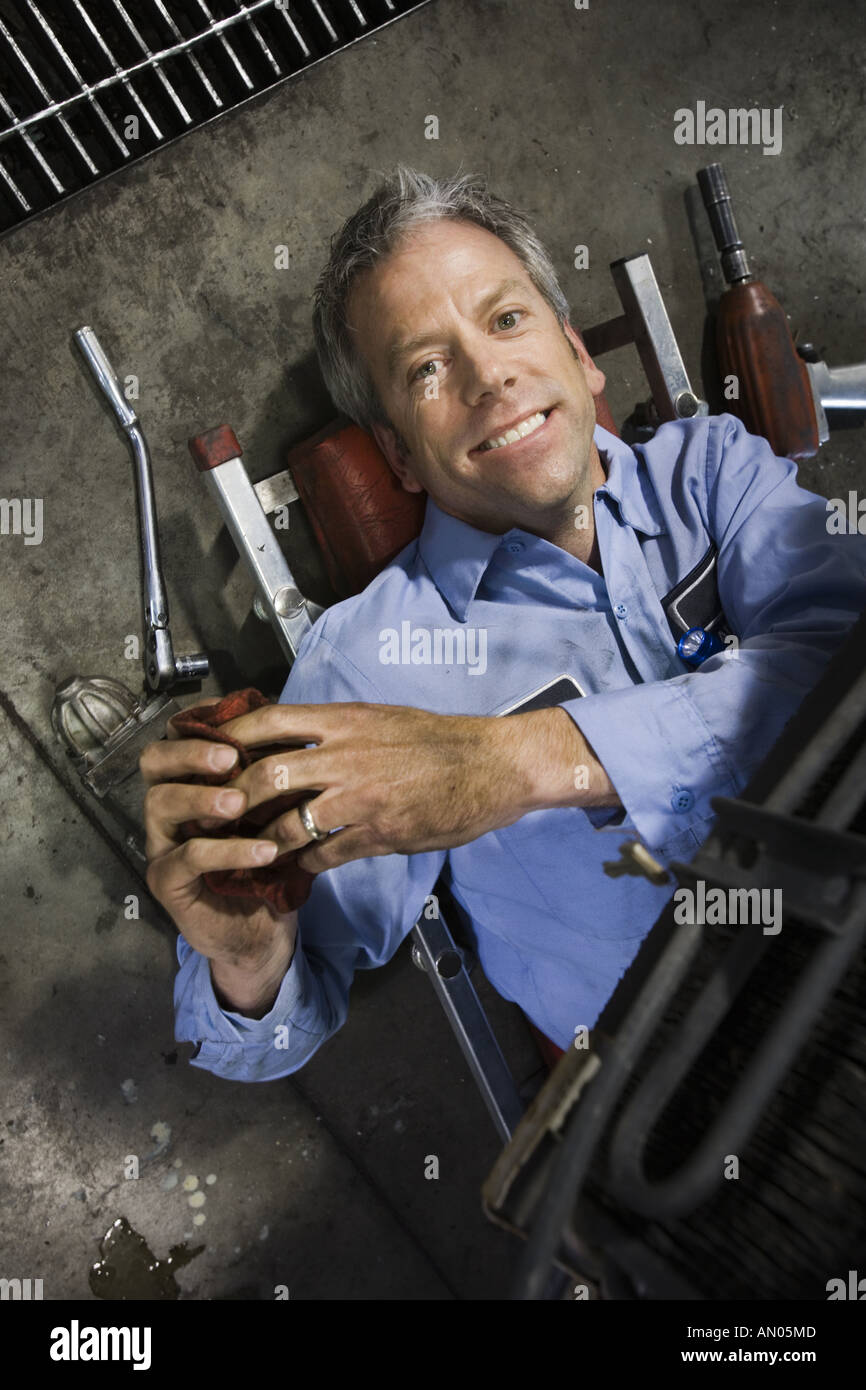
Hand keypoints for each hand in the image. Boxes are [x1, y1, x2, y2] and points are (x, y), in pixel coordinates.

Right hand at [139, 701, 297, 1009]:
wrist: (264, 929)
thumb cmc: (267, 862)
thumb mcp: (274, 812)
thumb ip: (270, 776)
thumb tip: (292, 733)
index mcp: (189, 781)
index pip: (176, 737)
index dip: (198, 724)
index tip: (235, 716)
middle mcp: (167, 807)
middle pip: (153, 761)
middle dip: (189, 752)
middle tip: (230, 759)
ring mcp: (161, 843)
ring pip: (160, 803)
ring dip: (201, 797)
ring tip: (239, 804)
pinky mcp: (166, 881)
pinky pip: (187, 857)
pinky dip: (227, 850)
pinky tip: (263, 852)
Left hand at [211, 700, 617, 871]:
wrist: (492, 766)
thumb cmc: (438, 740)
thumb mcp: (381, 719)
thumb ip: (337, 730)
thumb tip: (293, 739)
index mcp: (345, 720)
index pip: (269, 720)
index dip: (231, 737)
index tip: (208, 752)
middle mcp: (346, 754)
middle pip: (265, 775)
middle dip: (232, 800)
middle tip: (214, 815)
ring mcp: (361, 796)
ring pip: (288, 823)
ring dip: (263, 842)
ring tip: (246, 852)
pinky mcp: (379, 832)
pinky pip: (326, 854)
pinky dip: (305, 863)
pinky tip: (299, 867)